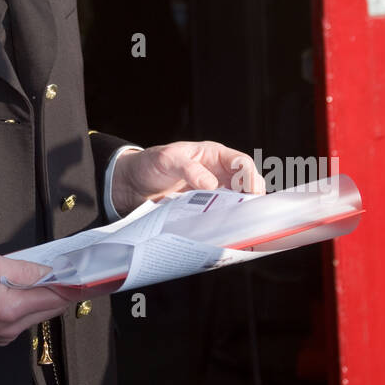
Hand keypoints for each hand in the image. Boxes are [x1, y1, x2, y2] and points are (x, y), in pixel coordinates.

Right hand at [0, 252, 69, 344]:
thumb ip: (23, 269)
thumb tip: (49, 271)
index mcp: (11, 308)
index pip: (56, 297)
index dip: (74, 285)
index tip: (89, 276)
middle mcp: (11, 327)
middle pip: (51, 309)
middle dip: (63, 290)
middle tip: (72, 272)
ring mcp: (4, 335)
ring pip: (37, 315)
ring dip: (45, 297)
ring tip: (46, 277)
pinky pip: (22, 321)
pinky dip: (29, 305)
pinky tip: (23, 291)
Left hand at [111, 141, 265, 216]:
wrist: (131, 184)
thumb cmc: (150, 164)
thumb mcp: (167, 160)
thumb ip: (189, 169)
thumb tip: (212, 184)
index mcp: (214, 155)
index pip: (242, 163)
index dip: (251, 177)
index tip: (252, 195)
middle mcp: (217, 172)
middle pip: (246, 183)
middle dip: (252, 198)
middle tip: (248, 215)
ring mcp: (212, 191)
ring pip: (237, 201)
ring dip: (239, 211)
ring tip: (238, 224)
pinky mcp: (204, 207)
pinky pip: (221, 213)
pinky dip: (225, 220)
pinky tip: (223, 229)